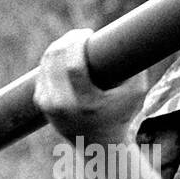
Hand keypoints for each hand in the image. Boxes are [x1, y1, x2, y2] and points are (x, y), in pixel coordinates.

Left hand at [33, 28, 146, 143]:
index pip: (72, 66)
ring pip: (46, 62)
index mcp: (86, 104)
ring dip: (59, 46)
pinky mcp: (41, 102)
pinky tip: (64, 54)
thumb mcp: (136, 93)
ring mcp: (49, 105)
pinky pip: (42, 71)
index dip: (77, 43)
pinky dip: (52, 58)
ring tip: (75, 42)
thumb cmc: (121, 114)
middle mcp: (63, 105)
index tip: (88, 34)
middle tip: (82, 35)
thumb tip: (137, 37)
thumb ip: (138, 67)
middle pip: (55, 59)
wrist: (98, 145)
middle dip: (68, 40)